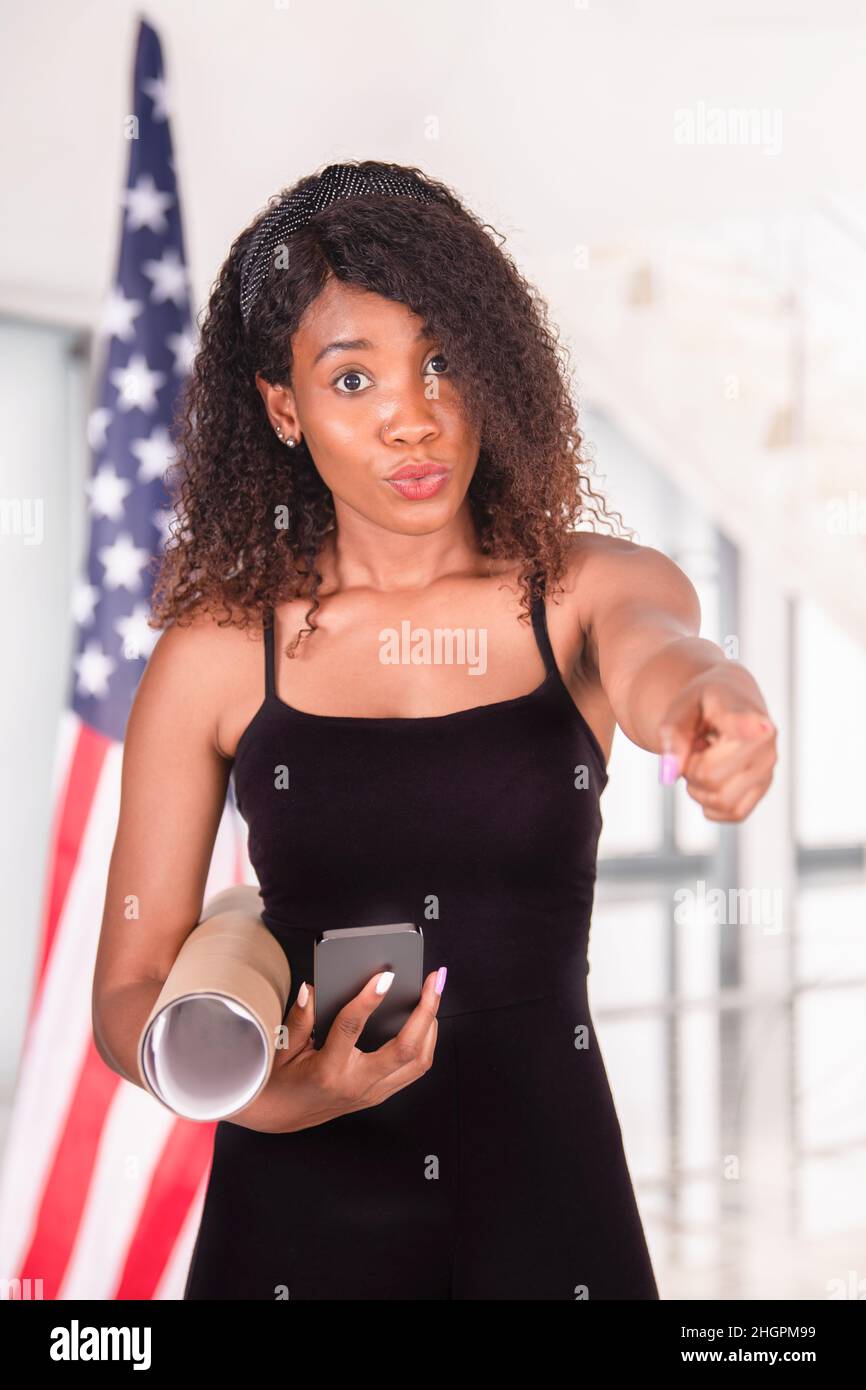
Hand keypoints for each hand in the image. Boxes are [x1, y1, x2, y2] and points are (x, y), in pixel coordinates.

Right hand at [230, 967, 444, 1133]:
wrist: (280, 1116)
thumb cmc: (280, 1080)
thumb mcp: (283, 1046)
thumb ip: (300, 1016)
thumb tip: (313, 988)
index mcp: (327, 1070)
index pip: (352, 1029)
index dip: (369, 999)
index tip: (385, 976)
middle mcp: (356, 1084)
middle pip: (404, 1049)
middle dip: (425, 1011)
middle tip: (433, 981)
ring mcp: (371, 1092)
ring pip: (418, 1062)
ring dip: (431, 1027)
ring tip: (433, 995)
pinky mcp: (378, 1094)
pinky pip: (413, 1070)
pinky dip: (425, 1043)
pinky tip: (424, 1021)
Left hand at [658, 667, 777, 821]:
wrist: (729, 701)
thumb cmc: (704, 703)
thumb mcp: (681, 706)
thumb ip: (672, 735)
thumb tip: (670, 773)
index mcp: (747, 715)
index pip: (749, 726)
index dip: (748, 729)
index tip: (759, 727)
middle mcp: (766, 746)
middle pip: (709, 777)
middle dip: (689, 768)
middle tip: (695, 746)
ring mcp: (767, 771)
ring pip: (721, 801)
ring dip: (698, 787)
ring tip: (705, 759)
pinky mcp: (762, 791)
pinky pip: (732, 813)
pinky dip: (711, 803)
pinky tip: (713, 778)